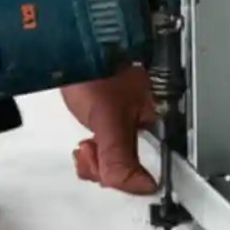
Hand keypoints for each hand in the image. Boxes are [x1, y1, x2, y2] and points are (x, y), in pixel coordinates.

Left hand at [62, 67, 157, 193]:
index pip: (151, 169)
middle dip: (105, 166)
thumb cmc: (94, 67)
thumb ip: (122, 158)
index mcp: (160, 120)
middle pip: (130, 167)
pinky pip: (104, 147)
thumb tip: (140, 187)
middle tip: (91, 149)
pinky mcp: (109, 115)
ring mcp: (127, 117)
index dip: (126, 177)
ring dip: (96, 159)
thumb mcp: (109, 121)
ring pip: (115, 158)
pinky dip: (92, 150)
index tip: (107, 171)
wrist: (69, 42)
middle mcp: (147, 120)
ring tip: (86, 144)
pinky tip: (85, 142)